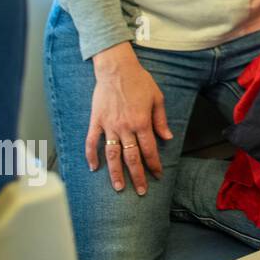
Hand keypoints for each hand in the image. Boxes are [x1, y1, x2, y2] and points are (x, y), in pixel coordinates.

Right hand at [86, 43, 170, 194]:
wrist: (117, 69)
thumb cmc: (139, 81)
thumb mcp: (157, 98)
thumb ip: (161, 120)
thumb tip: (167, 138)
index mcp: (142, 122)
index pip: (149, 150)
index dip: (154, 165)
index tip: (158, 175)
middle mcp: (125, 127)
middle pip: (132, 157)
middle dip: (138, 176)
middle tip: (141, 191)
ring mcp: (109, 126)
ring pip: (112, 155)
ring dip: (115, 173)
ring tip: (119, 187)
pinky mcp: (96, 121)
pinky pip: (92, 142)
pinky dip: (91, 155)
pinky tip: (94, 167)